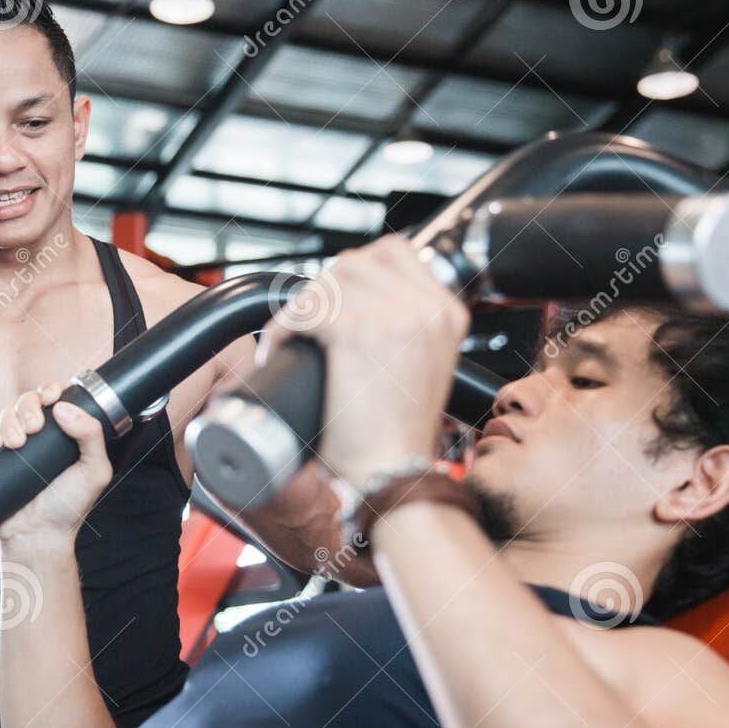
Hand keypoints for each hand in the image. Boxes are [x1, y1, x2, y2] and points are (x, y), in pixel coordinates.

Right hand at [0, 384, 113, 549]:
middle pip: (28, 402)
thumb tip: (63, 408)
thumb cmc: (70, 506)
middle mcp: (41, 436)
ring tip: (16, 443)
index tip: (50, 398)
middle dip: (27, 406)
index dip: (49, 391)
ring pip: (7, 414)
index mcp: (65, 433)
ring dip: (9, 420)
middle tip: (33, 428)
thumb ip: (91, 435)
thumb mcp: (95, 470)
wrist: (38, 535)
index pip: (55, 399)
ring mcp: (17, 446)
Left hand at [264, 236, 468, 486]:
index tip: (334, 299)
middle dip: (323, 290)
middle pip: (356, 263)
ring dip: (302, 308)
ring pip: (328, 282)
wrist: (393, 474)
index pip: (394, 252)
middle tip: (308, 326)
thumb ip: (407, 330)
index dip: (354, 271)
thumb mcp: (422, 368)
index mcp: (448, 312)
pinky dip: (283, 327)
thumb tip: (358, 304)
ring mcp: (395, 317)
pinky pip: (305, 309)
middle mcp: (428, 308)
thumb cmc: (397, 437)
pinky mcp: (358, 331)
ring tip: (293, 339)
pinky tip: (280, 349)